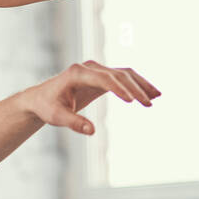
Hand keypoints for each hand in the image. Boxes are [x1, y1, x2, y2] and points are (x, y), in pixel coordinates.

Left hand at [26, 61, 160, 134]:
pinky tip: (150, 94)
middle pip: (118, 75)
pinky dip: (136, 85)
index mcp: (76, 73)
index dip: (119, 89)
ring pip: (124, 74)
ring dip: (141, 84)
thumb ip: (74, 122)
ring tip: (157, 96)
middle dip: (135, 88)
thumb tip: (92, 131)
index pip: (103, 78)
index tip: (132, 102)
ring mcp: (96, 70)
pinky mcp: (101, 77)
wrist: (41, 98)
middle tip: (149, 103)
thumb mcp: (57, 117)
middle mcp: (88, 68)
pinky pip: (123, 78)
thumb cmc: (47, 106)